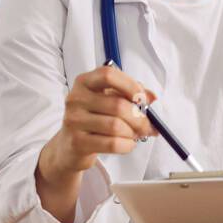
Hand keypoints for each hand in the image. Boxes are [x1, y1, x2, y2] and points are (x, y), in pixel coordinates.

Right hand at [38, 64, 157, 198]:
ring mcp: (74, 120)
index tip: (142, 99)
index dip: (130, 85)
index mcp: (85, 82)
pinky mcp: (77, 142)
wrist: (70, 146)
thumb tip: (152, 97)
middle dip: (139, 118)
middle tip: (147, 126)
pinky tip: (127, 144)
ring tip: (134, 135)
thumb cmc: (94, 119)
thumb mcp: (109, 100)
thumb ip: (131, 94)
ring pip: (116, 126)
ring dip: (133, 133)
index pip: (108, 75)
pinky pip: (112, 144)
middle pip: (118, 105)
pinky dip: (126, 145)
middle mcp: (76, 98)